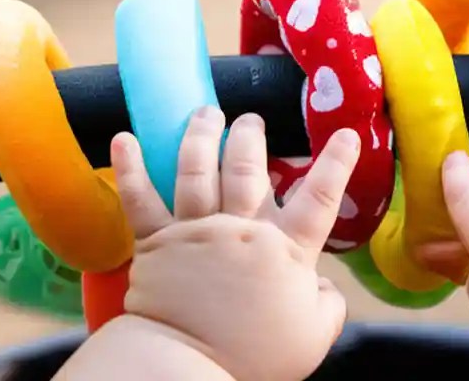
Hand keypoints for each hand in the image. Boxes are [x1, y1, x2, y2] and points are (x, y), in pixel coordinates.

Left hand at [68, 107, 358, 380]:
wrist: (190, 365)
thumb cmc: (254, 356)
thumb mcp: (313, 337)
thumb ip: (327, 304)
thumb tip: (324, 285)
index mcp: (284, 250)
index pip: (319, 198)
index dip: (336, 163)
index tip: (345, 132)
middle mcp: (239, 229)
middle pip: (248, 168)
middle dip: (251, 136)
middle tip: (251, 119)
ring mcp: (195, 230)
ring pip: (197, 169)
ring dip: (201, 134)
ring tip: (205, 112)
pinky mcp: (156, 242)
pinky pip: (140, 199)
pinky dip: (129, 167)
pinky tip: (123, 139)